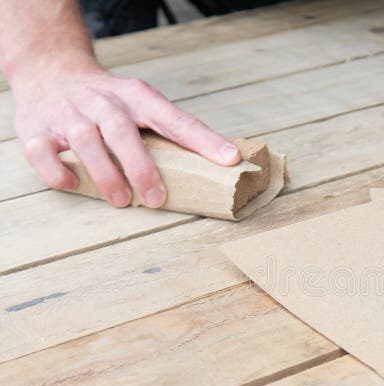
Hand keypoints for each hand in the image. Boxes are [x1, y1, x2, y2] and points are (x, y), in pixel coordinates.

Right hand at [10, 56, 241, 207]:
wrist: (51, 68)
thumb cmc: (110, 100)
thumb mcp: (142, 103)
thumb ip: (171, 130)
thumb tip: (218, 163)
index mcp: (138, 98)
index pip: (175, 119)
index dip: (204, 140)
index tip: (230, 159)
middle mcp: (103, 102)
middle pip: (122, 130)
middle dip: (141, 166)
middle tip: (156, 198)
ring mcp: (69, 113)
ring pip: (85, 140)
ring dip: (105, 173)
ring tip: (122, 201)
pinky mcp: (37, 127)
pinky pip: (42, 150)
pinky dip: (57, 171)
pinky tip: (74, 185)